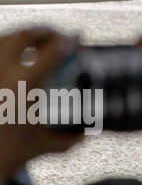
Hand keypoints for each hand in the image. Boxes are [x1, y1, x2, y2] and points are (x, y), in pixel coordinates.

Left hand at [0, 29, 83, 183]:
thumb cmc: (12, 153)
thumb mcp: (49, 144)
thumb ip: (73, 137)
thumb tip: (90, 127)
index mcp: (24, 86)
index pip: (51, 51)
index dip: (67, 41)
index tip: (76, 40)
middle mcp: (3, 75)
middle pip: (24, 36)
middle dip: (45, 31)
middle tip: (58, 36)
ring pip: (4, 39)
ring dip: (24, 36)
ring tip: (36, 42)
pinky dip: (6, 47)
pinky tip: (16, 55)